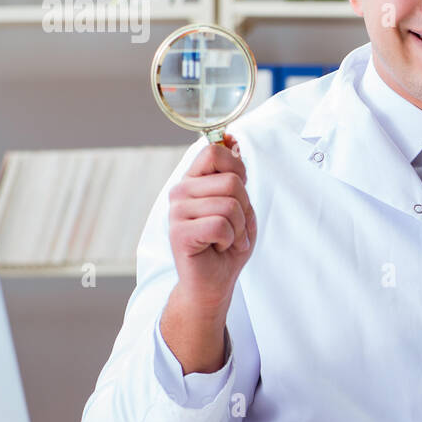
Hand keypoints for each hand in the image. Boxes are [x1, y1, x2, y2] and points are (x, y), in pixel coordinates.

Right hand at [167, 133, 256, 311]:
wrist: (214, 281)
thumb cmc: (227, 243)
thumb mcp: (240, 205)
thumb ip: (235, 176)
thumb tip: (232, 140)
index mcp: (194, 181)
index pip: (214, 151)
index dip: (237, 169)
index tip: (239, 192)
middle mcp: (181, 191)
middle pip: (232, 182)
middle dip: (245, 209)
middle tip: (234, 227)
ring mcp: (176, 211)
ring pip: (230, 205)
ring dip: (239, 228)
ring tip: (226, 239)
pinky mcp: (178, 232)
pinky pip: (220, 225)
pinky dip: (230, 240)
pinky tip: (217, 247)